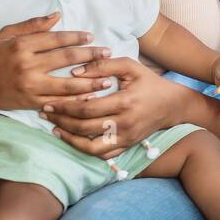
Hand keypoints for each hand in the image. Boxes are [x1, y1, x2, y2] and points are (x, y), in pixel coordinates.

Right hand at [0, 12, 111, 110]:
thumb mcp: (6, 35)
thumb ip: (32, 25)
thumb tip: (57, 14)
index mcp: (21, 46)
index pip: (56, 39)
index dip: (76, 37)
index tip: (91, 37)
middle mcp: (27, 65)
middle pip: (66, 58)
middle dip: (91, 55)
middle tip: (108, 53)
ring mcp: (30, 85)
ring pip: (67, 83)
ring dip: (91, 81)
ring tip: (108, 79)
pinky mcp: (31, 102)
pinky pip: (59, 102)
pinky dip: (77, 100)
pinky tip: (92, 97)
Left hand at [41, 57, 177, 158]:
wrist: (173, 105)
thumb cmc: (150, 83)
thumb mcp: (131, 66)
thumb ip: (103, 65)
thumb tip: (75, 71)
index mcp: (124, 102)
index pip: (86, 107)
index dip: (65, 106)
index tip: (49, 101)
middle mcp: (125, 123)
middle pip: (84, 127)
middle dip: (61, 120)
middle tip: (45, 112)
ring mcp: (126, 137)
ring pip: (90, 146)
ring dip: (69, 139)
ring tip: (55, 128)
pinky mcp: (127, 145)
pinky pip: (101, 154)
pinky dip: (84, 149)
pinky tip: (72, 139)